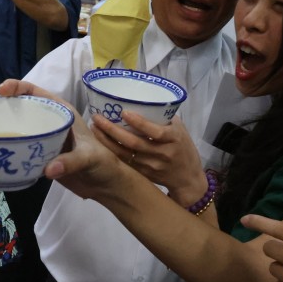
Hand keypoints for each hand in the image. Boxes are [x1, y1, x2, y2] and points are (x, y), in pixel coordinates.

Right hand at [0, 79, 126, 200]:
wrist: (106, 186)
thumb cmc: (103, 164)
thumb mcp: (89, 158)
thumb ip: (71, 162)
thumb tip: (48, 169)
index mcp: (63, 112)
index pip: (37, 92)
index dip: (18, 87)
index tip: (2, 91)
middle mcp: (52, 122)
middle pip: (24, 108)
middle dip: (5, 108)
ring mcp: (45, 139)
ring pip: (21, 128)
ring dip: (5, 129)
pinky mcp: (41, 156)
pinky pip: (23, 148)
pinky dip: (11, 149)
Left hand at [90, 110, 205, 202]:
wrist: (187, 178)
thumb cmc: (184, 148)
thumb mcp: (180, 130)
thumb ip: (163, 119)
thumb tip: (140, 103)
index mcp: (174, 139)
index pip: (155, 132)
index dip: (139, 123)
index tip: (123, 113)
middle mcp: (162, 153)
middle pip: (134, 143)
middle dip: (112, 130)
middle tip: (97, 118)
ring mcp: (151, 166)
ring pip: (125, 154)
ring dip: (107, 141)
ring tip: (95, 128)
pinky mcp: (142, 173)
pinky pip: (124, 161)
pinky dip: (111, 151)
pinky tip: (101, 142)